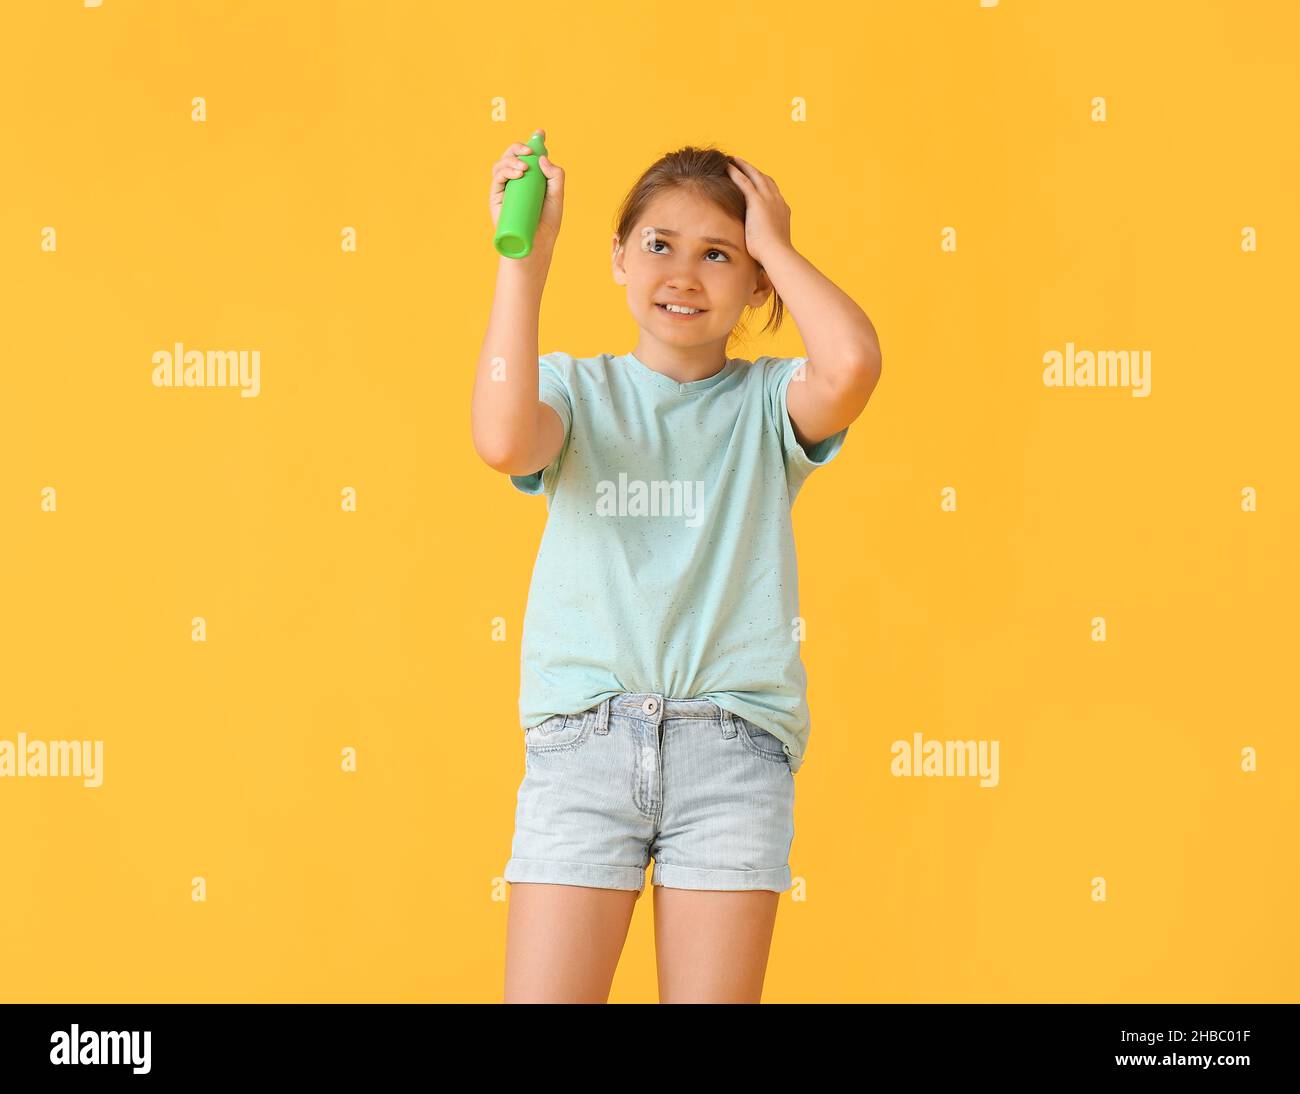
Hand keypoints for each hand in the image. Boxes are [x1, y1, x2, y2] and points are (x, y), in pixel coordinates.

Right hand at [489, 128, 564, 254]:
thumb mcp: (557, 197)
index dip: (534, 141)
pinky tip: (517, 173)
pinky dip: (505, 171)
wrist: (536, 244)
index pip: (530, 155)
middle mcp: (517, 180)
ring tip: (524, 168)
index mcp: (532, 177)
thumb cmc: (546, 223)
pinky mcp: (497, 197)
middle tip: (530, 151)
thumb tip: (542, 158)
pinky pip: (497, 178)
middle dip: (519, 147)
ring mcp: (506, 188)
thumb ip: (555, 176)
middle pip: (512, 155)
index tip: (540, 133)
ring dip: (511, 159)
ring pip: (502, 163)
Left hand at [725, 155, 792, 267]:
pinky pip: (744, 181)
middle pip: (766, 179)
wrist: (777, 254)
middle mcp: (778, 200)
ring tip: (734, 160)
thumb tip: (761, 250)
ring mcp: (768, 199)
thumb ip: (766, 240)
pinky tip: (727, 167)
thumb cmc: (774, 256)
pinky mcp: (757, 201)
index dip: (764, 184)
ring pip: (755, 175)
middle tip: (743, 163)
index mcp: (783, 210)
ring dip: (744, 166)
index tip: (757, 179)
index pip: (774, 192)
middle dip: (754, 170)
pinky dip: (736, 172)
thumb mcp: (772, 244)